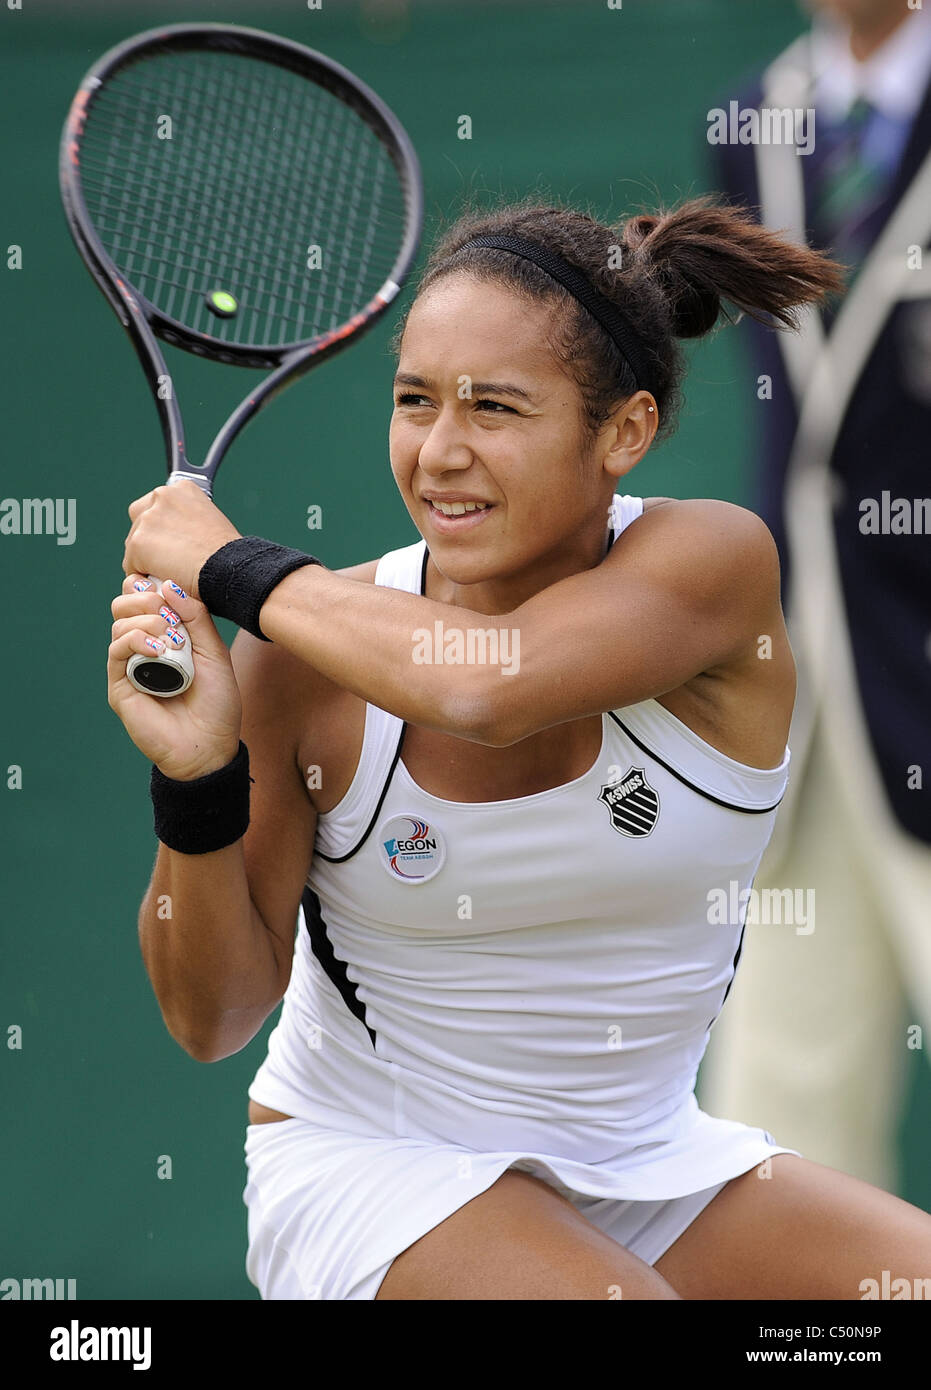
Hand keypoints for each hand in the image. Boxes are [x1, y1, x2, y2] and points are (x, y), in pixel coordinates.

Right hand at [108, 575, 242, 780]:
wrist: (210, 745)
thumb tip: (169, 585)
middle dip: (146, 599)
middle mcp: (143, 647)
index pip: (143, 597)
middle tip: (170, 616)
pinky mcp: (120, 686)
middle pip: (124, 604)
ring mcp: (130, 666)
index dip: (151, 586)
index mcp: (164, 636)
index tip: (171, 592)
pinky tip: (157, 651)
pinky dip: (135, 641)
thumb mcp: (214, 652)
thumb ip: (196, 617)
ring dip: (147, 622)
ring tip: (171, 640)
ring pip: (120, 623)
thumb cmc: (215, 702)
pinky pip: (116, 650)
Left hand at [122, 480, 240, 598]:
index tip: (172, 541)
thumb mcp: (212, 523)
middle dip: (150, 540)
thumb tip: (180, 534)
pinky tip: (164, 580)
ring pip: (134, 544)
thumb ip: (189, 521)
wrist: (228, 569)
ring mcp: (148, 519)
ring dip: (146, 559)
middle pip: (140, 520)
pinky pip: (132, 565)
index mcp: (183, 488)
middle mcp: (162, 496)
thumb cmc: (228, 555)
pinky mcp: (138, 543)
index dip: (163, 526)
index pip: (157, 504)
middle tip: (168, 559)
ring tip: (170, 572)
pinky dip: (145, 575)